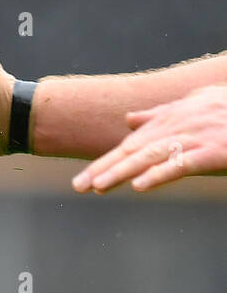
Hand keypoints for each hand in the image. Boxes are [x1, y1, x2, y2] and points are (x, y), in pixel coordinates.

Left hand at [73, 84, 226, 192]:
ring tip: (99, 187)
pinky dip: (159, 174)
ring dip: (122, 172)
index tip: (83, 179)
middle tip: (79, 187)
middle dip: (104, 169)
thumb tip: (128, 119)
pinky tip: (140, 186)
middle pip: (133, 151)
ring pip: (149, 157)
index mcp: (167, 119)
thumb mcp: (192, 106)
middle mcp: (175, 127)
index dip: (105, 162)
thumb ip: (159, 113)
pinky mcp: (213, 150)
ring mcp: (193, 137)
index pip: (129, 145)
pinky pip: (181, 164)